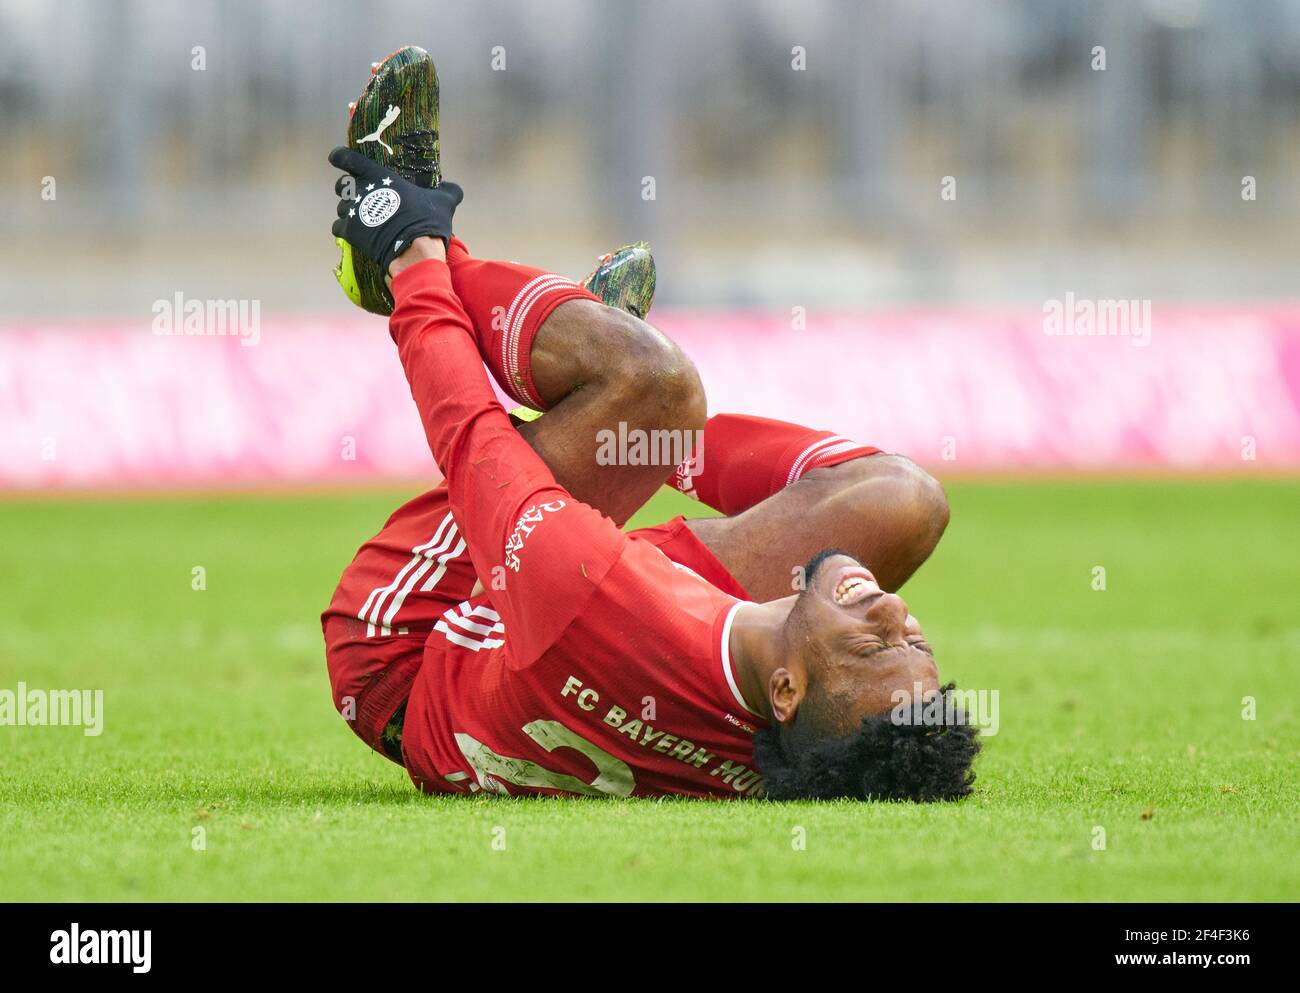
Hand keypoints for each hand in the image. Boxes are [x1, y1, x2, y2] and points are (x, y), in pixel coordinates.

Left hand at [328, 146, 462, 274]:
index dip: (340, 156)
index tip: (337, 158)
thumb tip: (454, 188)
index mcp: (377, 175)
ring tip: (364, 219)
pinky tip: (357, 233)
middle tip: (361, 197)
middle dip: (348, 189)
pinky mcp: (349, 232)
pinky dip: (346, 230)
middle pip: (341, 185)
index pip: (347, 158)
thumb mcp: (443, 201)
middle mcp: (359, 190)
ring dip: (350, 211)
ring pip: (342, 207)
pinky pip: (339, 227)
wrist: (414, 251)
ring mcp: (352, 211)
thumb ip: (447, 190)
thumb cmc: (427, 221)